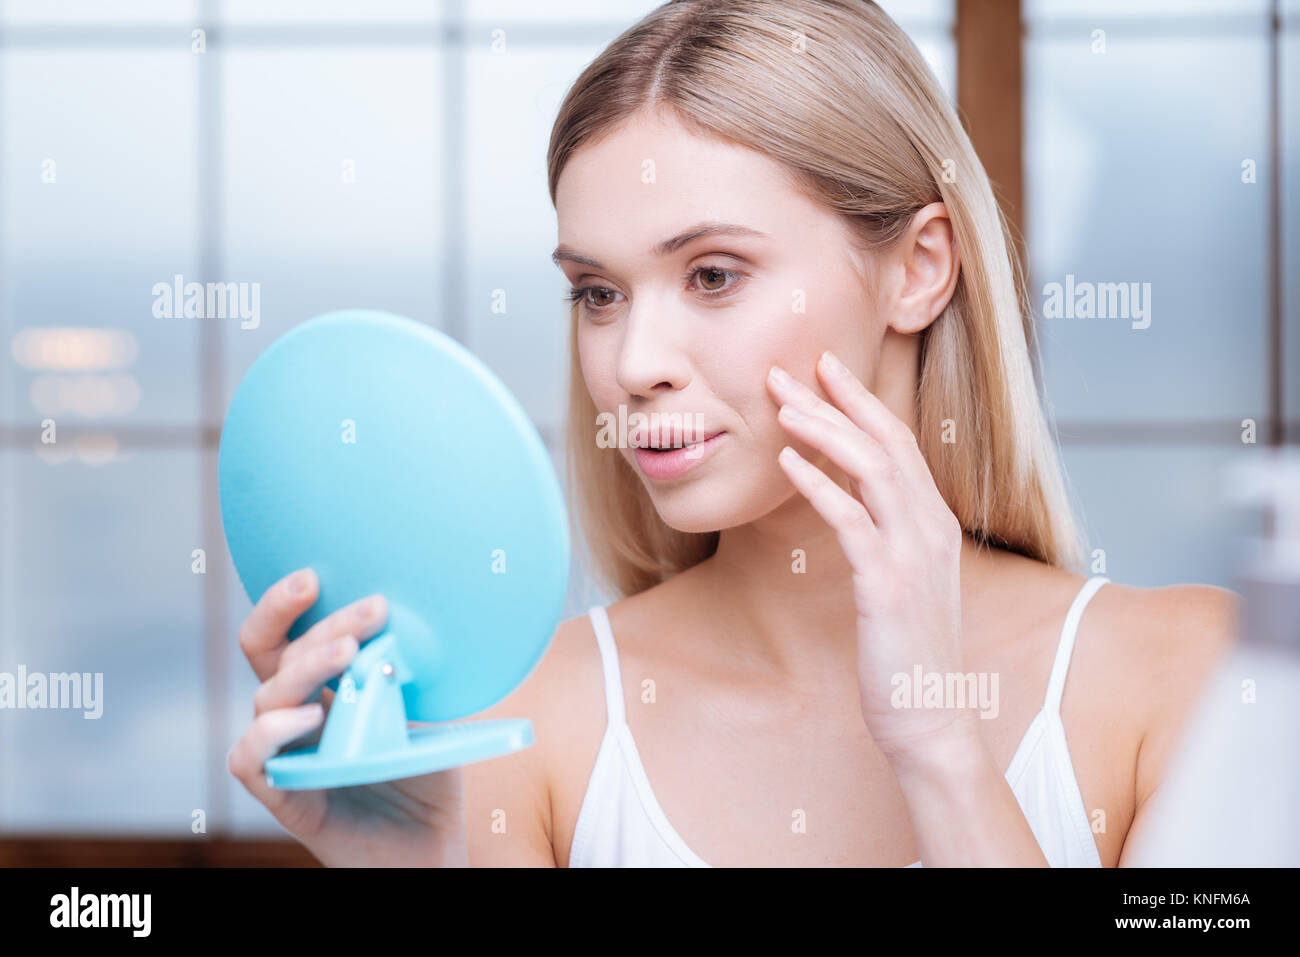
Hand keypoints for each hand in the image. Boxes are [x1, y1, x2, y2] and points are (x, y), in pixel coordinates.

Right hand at [226, 568, 468, 865]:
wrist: (435, 850)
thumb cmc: (428, 779)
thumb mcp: (424, 715)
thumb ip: (405, 675)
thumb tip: (408, 626)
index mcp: (324, 689)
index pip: (286, 636)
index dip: (285, 604)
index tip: (316, 575)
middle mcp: (298, 717)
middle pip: (272, 655)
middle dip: (310, 621)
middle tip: (369, 609)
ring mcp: (289, 756)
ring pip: (265, 698)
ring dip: (306, 669)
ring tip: (350, 656)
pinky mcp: (287, 798)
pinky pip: (250, 760)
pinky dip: (271, 731)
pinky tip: (309, 715)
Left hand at [767, 350, 979, 767]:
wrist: (932, 718)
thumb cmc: (908, 652)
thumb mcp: (904, 582)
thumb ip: (885, 536)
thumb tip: (850, 503)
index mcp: (935, 523)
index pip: (899, 442)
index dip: (861, 401)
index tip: (825, 368)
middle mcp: (931, 527)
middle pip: (885, 441)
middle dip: (835, 399)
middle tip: (787, 371)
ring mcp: (914, 555)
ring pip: (872, 469)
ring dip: (824, 431)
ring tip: (781, 406)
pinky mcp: (888, 585)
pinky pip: (852, 521)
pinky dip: (819, 486)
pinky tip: (787, 464)